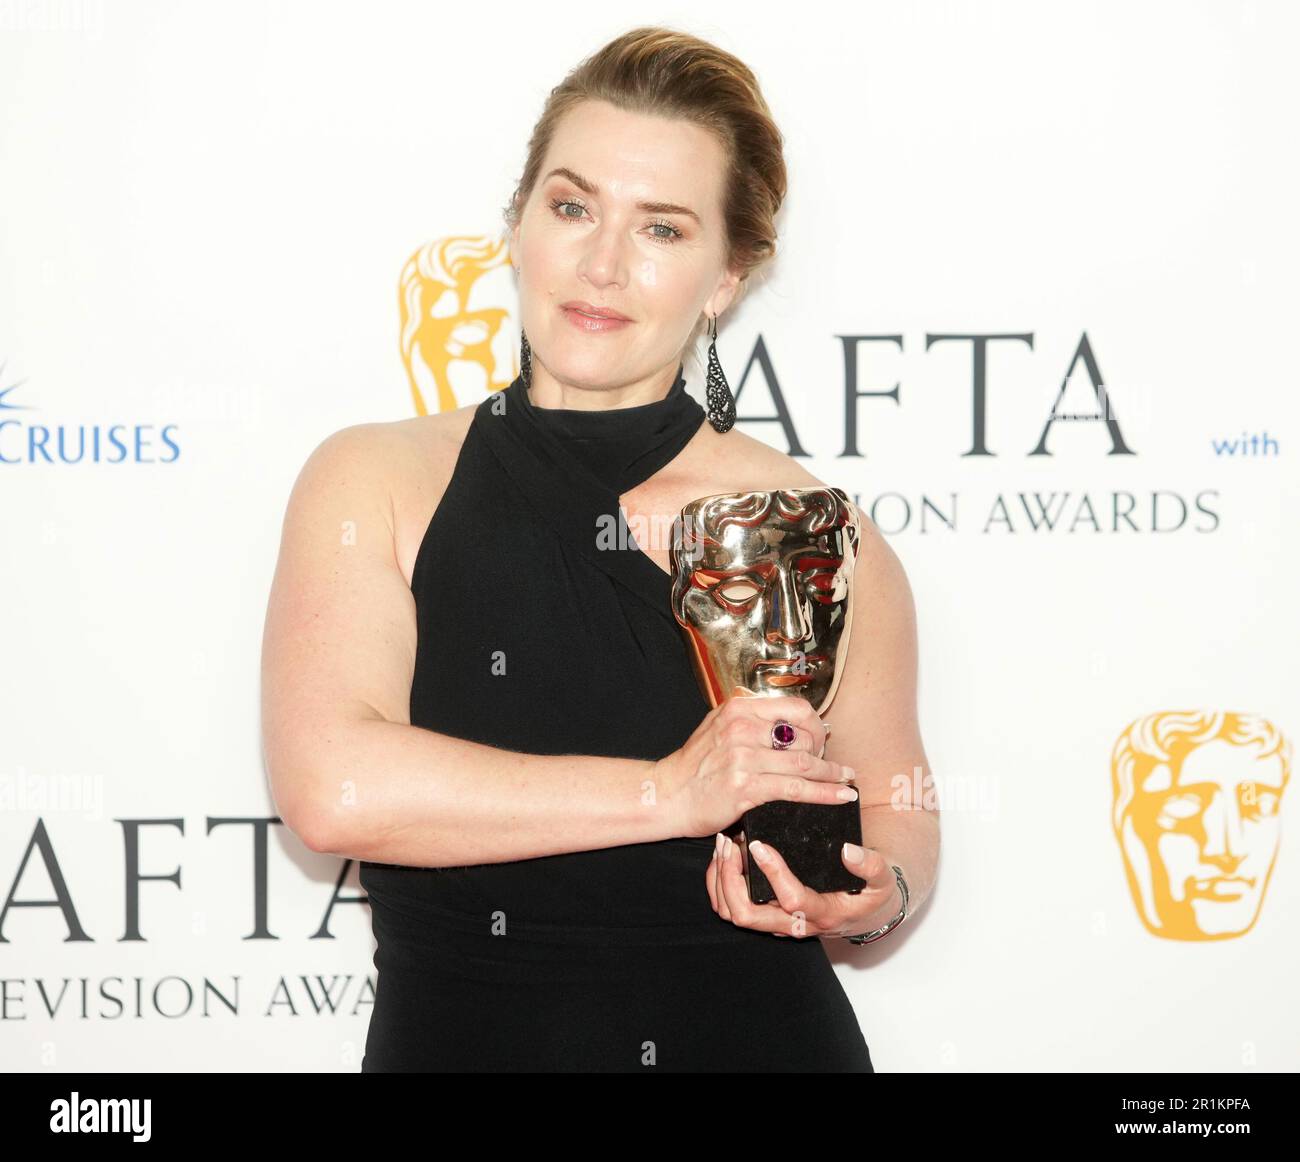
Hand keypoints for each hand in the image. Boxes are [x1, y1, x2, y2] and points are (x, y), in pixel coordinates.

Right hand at [653, 687, 854, 839]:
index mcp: (739, 708)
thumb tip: (790, 725)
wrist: (666, 794)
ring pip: (804, 762)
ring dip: (832, 774)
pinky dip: (824, 793)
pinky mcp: (746, 787)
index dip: (817, 725)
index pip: (796, 707)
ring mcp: (744, 757)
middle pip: (804, 735)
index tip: (823, 740)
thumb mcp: (718, 726)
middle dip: (825, 753)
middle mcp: (742, 727)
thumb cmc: (695, 766)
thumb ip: (751, 721)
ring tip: (847, 781)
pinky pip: (796, 788)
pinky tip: (840, 796)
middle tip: (831, 767)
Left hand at [706, 832, 899, 939]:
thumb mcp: (882, 879)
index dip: (772, 873)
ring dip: (721, 881)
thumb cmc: (871, 893)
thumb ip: (871, 866)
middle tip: (729, 845)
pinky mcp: (767, 916)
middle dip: (730, 879)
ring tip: (724, 846)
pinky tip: (724, 858)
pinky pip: (732, 908)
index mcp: (824, 914)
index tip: (759, 844)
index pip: (792, 899)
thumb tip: (849, 851)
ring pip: (734, 913)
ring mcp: (778, 923)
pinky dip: (720, 884)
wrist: (864, 911)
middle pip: (748, 916)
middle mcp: (795, 924)